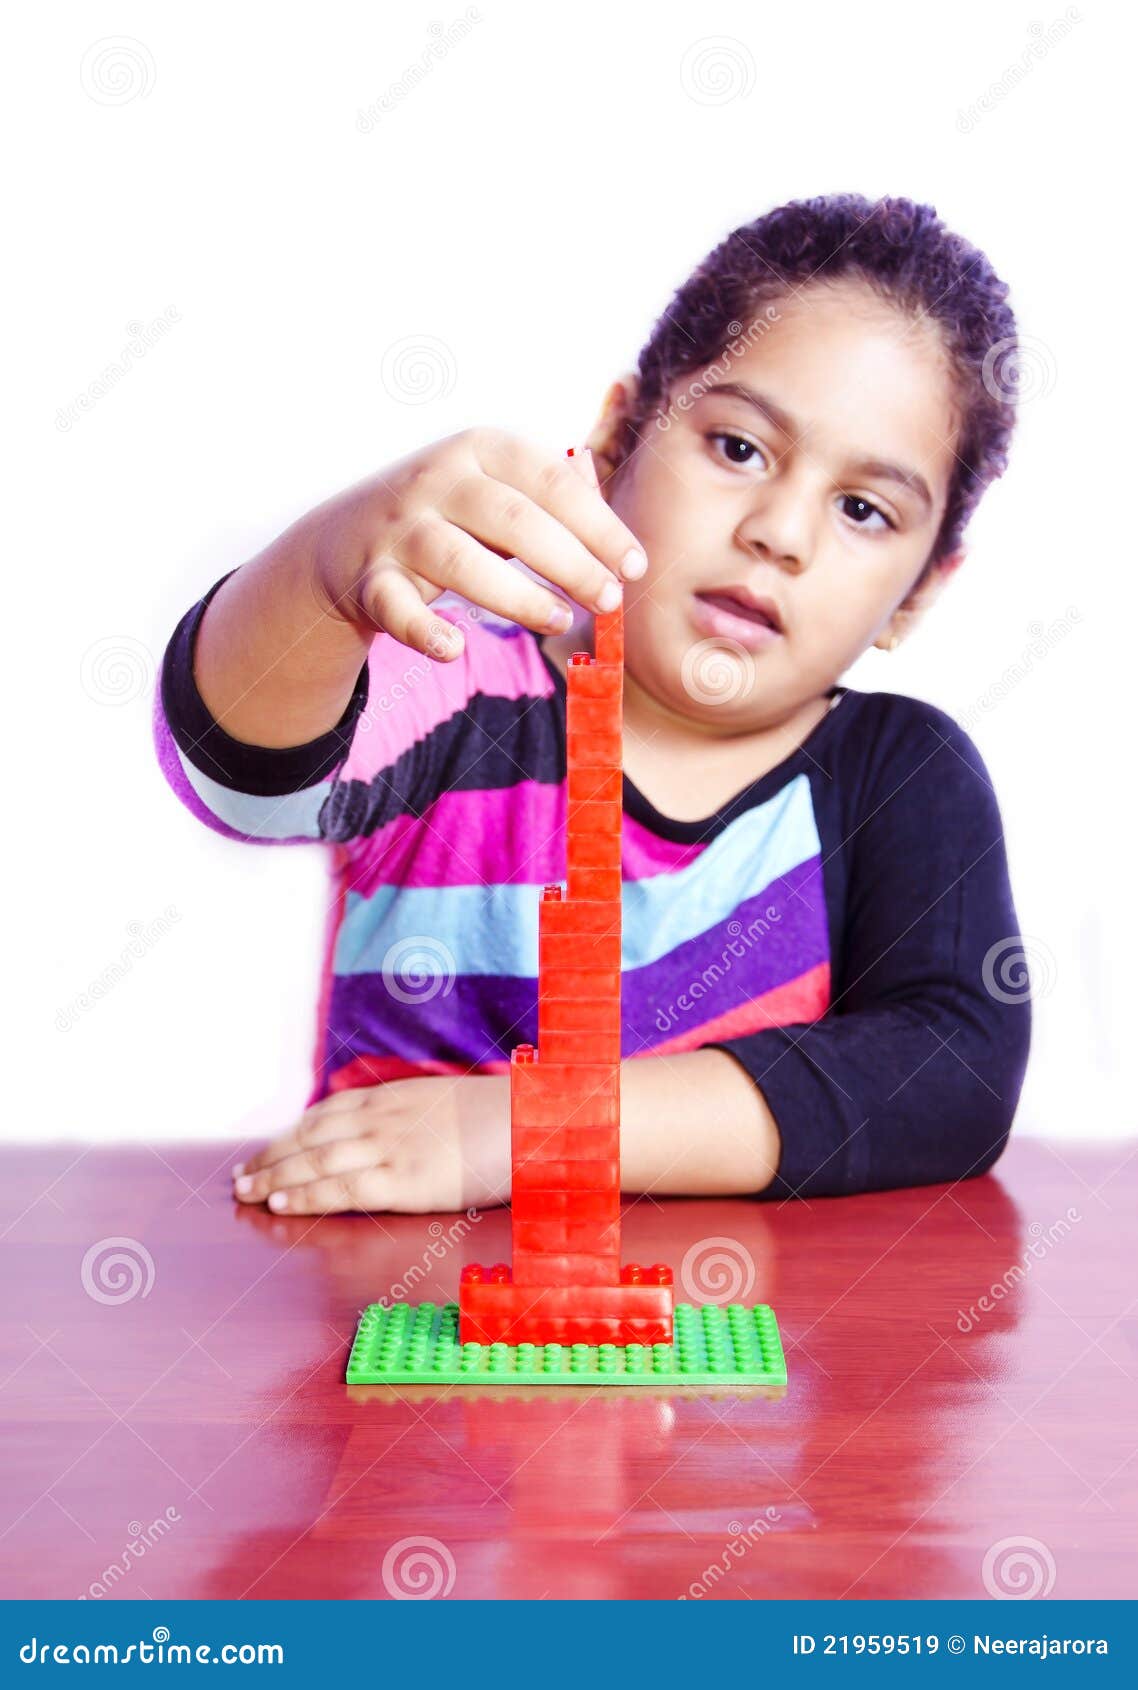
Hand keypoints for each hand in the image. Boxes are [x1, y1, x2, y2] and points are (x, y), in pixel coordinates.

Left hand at [231, 1073, 511, 1214]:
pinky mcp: (404, 1180)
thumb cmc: (506, 1120)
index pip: (327, 1114)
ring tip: (247, 1191)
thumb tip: (409, 1137)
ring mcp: (391, 1148)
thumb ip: (419, 1119)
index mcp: (396, 1098)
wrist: (537, 1121)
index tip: (269, 1148)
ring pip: (316, 1162)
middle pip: (311, 1137)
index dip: (293, 1134)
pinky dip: (307, 1196)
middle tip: (241, 1176)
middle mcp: (384, 1119)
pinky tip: (282, 1203)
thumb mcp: (453, 1107)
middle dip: (272, 1156)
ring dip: (276, 1177)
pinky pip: (342, 1189)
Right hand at [309, 429, 646, 658]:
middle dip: (571, 564)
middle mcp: (436, 480)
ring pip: (461, 563)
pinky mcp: (370, 580)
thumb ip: (556, 503)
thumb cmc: (449, 516)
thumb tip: (620, 542)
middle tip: (608, 601)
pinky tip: (455, 648)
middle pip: (513, 520)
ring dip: (518, 598)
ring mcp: (399, 529)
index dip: (599, 525)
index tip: (635, 566)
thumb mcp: (497, 490)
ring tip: (560, 621)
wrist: (344, 539)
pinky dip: (425, 631)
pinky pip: (397, 608)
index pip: (550, 480)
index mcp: (479, 448)